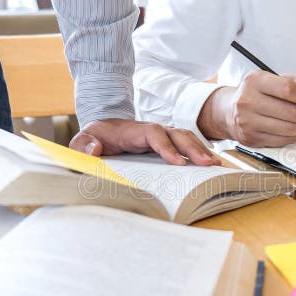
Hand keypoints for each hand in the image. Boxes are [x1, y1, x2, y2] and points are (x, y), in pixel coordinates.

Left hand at [69, 118, 220, 165]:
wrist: (101, 130)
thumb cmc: (94, 137)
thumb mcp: (81, 140)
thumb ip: (83, 145)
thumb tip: (94, 150)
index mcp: (132, 131)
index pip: (154, 134)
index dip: (167, 147)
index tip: (177, 162)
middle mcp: (150, 130)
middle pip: (176, 134)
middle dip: (193, 148)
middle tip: (209, 164)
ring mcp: (160, 136)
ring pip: (184, 137)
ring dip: (200, 149)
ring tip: (215, 165)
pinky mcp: (165, 144)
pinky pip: (184, 145)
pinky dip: (197, 152)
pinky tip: (208, 163)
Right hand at [197, 71, 295, 145]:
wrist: (230, 111)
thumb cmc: (258, 93)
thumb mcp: (280, 79)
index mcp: (256, 81)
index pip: (289, 90)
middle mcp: (248, 100)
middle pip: (291, 112)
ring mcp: (247, 121)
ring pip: (288, 129)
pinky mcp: (251, 138)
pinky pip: (281, 141)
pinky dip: (294, 136)